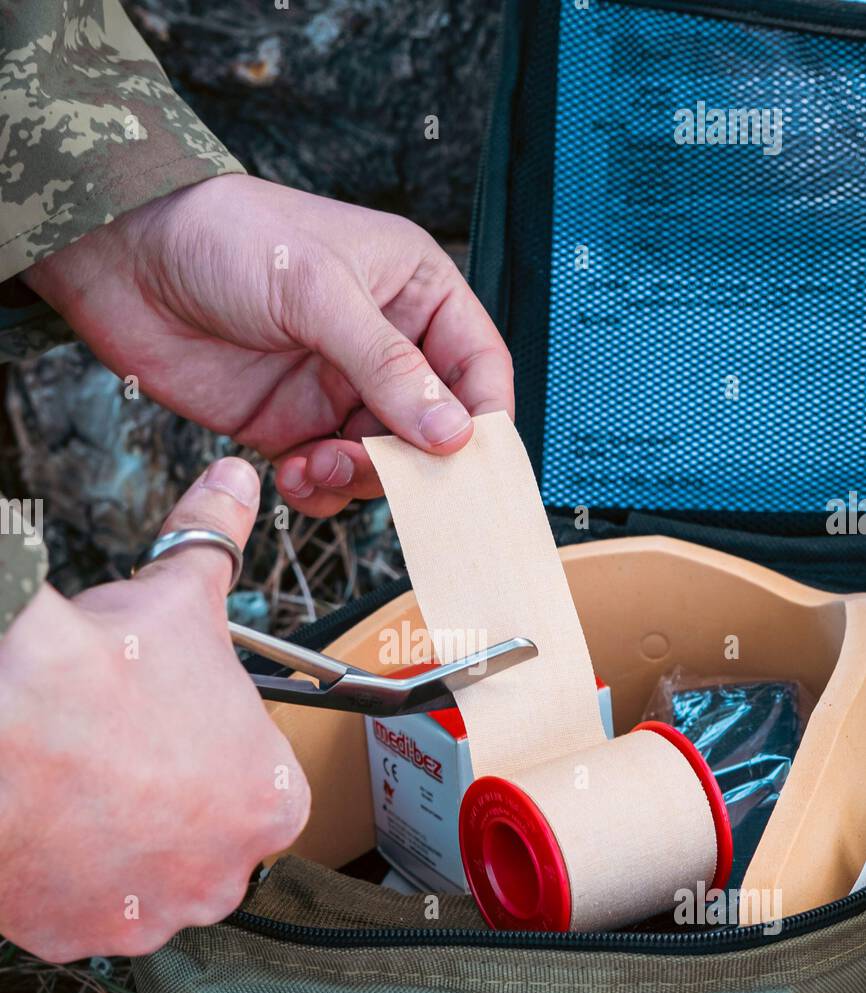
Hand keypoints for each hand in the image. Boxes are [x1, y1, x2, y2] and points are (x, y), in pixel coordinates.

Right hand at [0, 457, 309, 961]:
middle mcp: (226, 876)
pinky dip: (68, 875)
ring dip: (121, 837)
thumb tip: (234, 487)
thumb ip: (215, 546)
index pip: (259, 778)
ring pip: (146, 874)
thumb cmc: (91, 675)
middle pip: (205, 832)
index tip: (172, 726)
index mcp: (272, 802)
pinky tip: (50, 822)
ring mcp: (154, 916)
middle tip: (120, 752)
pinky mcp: (84, 938)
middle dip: (169, 797)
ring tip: (80, 782)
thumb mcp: (174, 597)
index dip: (213, 743)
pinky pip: (86, 909)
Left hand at [23, 175, 513, 516]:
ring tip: (317, 464)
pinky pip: (328, 478)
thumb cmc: (225, 237)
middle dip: (413, 461)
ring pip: (382, 462)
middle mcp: (384, 345)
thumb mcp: (318, 291)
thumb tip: (452, 433)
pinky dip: (320, 490)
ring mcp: (337, 389)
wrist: (125, 259)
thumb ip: (388, 366)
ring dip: (359, 479)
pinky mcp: (291, 426)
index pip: (479, 365)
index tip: (471, 461)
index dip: (483, 417)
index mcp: (414, 292)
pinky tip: (293, 475)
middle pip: (434, 428)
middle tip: (383, 475)